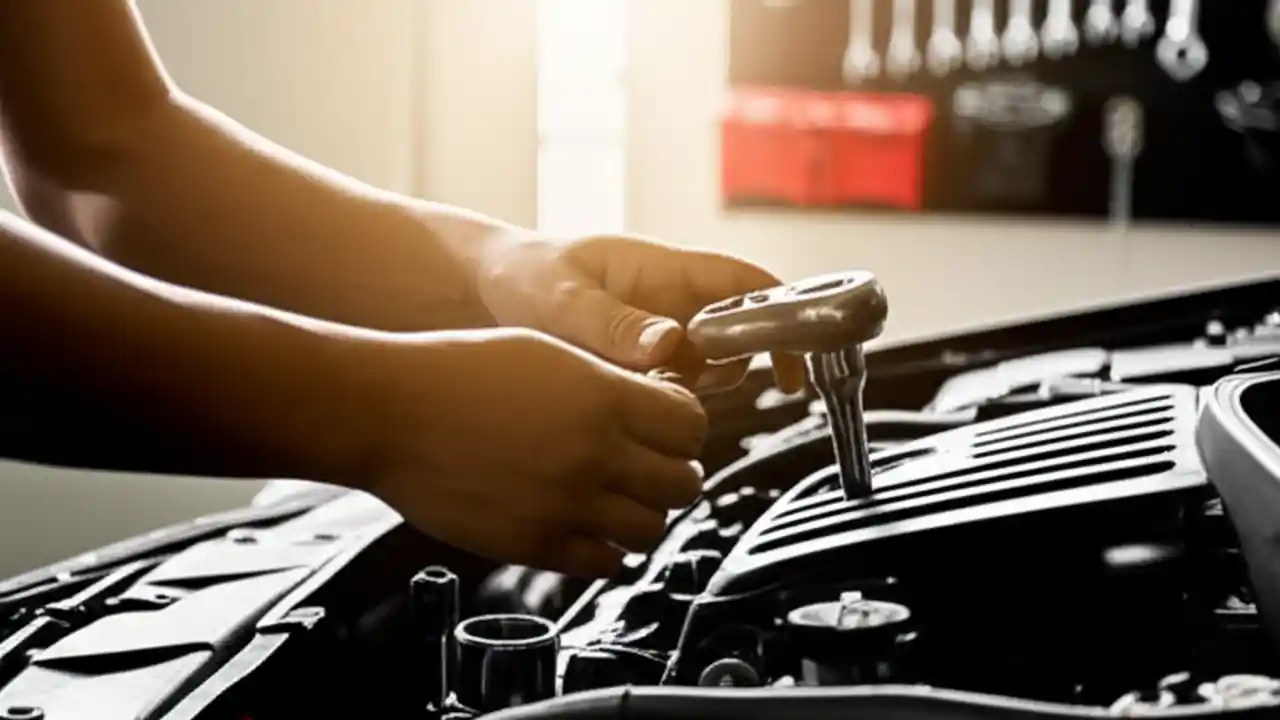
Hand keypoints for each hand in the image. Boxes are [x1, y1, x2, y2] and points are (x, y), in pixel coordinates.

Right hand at [354, 328, 706, 576]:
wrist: (391, 413)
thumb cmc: (459, 372)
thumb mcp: (550, 353)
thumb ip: (611, 384)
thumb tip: (657, 407)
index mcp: (603, 398)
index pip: (692, 426)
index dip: (685, 427)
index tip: (669, 427)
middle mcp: (594, 455)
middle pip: (684, 483)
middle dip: (675, 473)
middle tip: (652, 466)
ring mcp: (566, 505)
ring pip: (652, 529)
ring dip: (644, 514)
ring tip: (618, 498)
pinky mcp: (535, 545)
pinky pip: (605, 562)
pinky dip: (607, 547)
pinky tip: (588, 524)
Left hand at [475, 234, 806, 393]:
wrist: (482, 295)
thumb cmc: (523, 279)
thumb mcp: (562, 300)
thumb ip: (614, 325)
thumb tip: (671, 346)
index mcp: (667, 270)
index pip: (749, 282)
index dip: (785, 312)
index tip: (795, 357)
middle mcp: (675, 302)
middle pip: (743, 334)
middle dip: (734, 365)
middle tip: (685, 387)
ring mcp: (663, 335)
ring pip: (713, 370)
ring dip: (696, 391)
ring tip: (641, 392)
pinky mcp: (646, 366)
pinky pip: (679, 390)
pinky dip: (669, 405)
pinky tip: (631, 407)